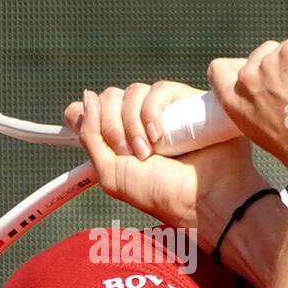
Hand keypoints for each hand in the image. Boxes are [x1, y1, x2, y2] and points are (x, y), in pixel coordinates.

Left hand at [66, 82, 267, 246]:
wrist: (204, 198)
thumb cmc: (161, 193)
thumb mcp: (112, 174)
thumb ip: (91, 139)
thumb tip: (83, 98)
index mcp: (122, 139)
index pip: (94, 109)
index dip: (90, 115)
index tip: (93, 133)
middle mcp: (141, 122)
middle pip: (109, 97)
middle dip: (112, 127)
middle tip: (129, 153)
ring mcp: (164, 111)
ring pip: (131, 92)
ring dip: (132, 124)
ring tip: (150, 151)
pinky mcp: (187, 100)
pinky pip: (158, 89)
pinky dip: (152, 112)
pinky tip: (161, 136)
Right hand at [205, 26, 287, 172]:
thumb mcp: (263, 131)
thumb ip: (258, 104)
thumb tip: (276, 89)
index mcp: (234, 100)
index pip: (220, 69)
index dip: (242, 68)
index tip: (264, 79)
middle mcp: (248, 77)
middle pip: (267, 53)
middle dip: (287, 65)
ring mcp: (273, 59)